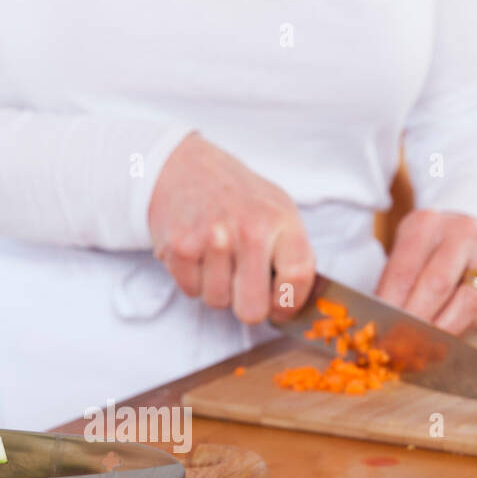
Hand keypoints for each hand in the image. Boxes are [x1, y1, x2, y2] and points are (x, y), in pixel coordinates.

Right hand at [149, 133, 315, 323]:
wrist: (185, 167)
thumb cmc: (235, 195)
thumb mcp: (278, 210)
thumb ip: (292, 253)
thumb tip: (295, 301)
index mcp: (280, 221)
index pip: (297, 278)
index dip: (288, 303)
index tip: (279, 306)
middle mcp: (248, 230)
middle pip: (252, 310)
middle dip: (247, 306)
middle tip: (243, 286)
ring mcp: (212, 239)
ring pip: (218, 302)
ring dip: (217, 288)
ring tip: (217, 258)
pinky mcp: (179, 247)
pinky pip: (191, 291)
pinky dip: (193, 279)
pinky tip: (198, 254)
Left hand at [376, 210, 476, 334]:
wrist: (470, 232)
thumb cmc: (427, 248)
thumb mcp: (405, 251)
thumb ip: (394, 283)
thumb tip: (380, 323)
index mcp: (427, 225)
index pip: (404, 272)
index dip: (390, 307)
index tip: (378, 330)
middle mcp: (463, 234)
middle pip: (437, 285)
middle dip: (415, 321)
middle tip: (398, 346)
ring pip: (466, 302)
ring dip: (440, 331)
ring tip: (420, 348)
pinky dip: (458, 331)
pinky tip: (441, 341)